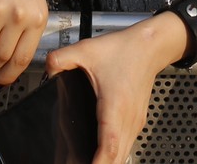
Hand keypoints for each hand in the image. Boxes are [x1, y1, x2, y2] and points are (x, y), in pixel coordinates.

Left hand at [45, 25, 170, 163]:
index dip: (100, 162)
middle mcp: (128, 118)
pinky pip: (126, 146)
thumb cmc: (124, 49)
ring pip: (123, 154)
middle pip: (117, 157)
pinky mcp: (137, 121)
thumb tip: (47, 69)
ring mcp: (135, 122)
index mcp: (115, 105)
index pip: (109, 144)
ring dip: (108, 162)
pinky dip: (114, 156)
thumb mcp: (87, 49)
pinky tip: (103, 157)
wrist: (150, 45)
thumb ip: (62, 58)